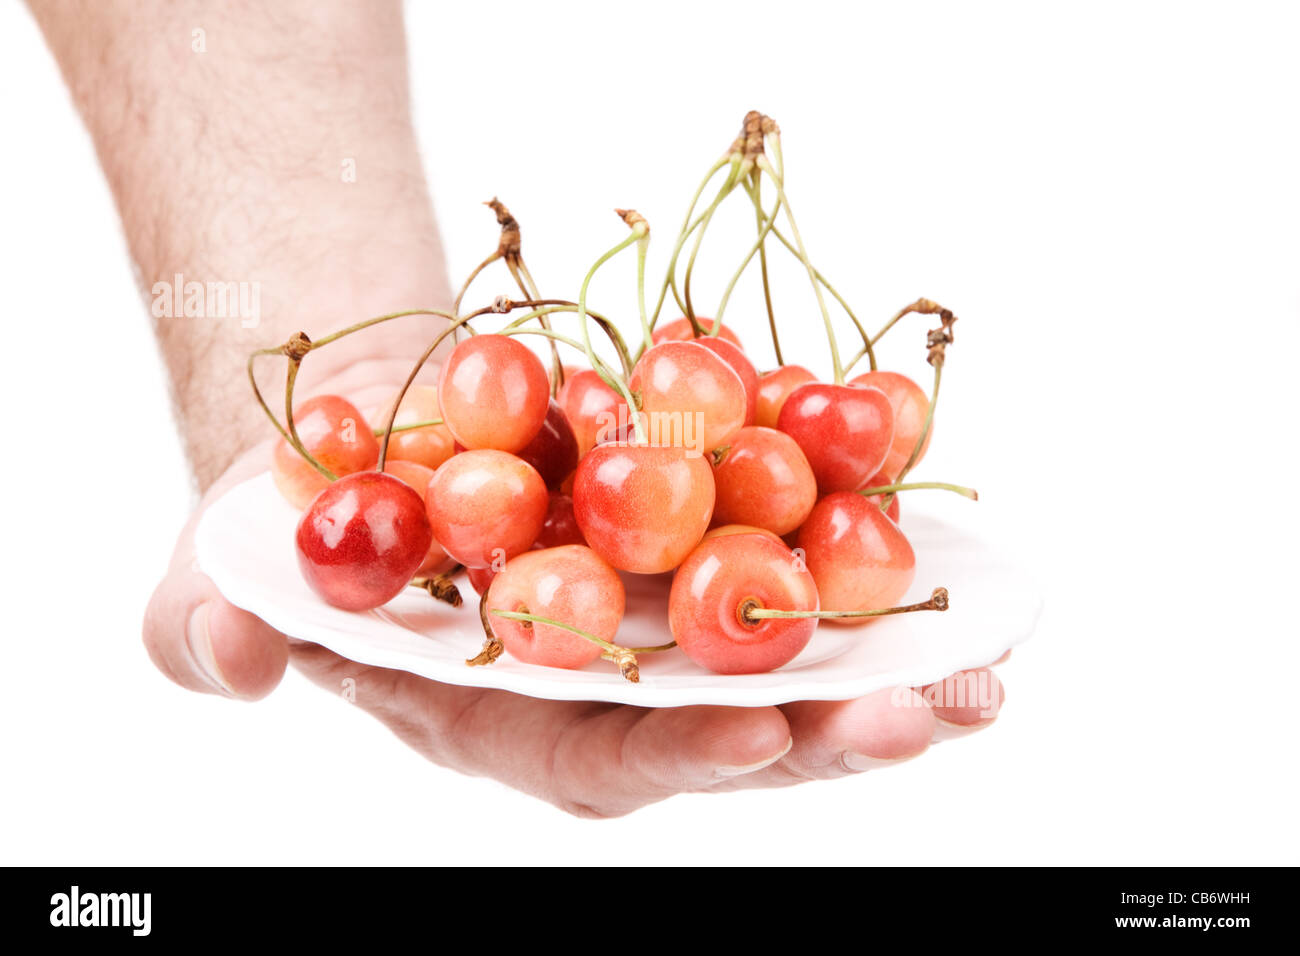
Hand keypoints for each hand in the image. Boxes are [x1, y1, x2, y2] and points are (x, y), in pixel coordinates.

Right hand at [143, 422, 1005, 817]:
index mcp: (501, 714)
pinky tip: (937, 543)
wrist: (383, 420)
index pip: (593, 760)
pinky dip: (864, 552)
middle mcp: (602, 683)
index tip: (754, 736)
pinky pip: (795, 556)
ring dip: (881, 666)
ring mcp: (663, 617)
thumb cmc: (309, 507)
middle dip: (821, 731)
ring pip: (783, 659)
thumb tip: (236, 657)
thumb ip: (217, 623)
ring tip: (977, 669)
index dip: (670, 758)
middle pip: (721, 728)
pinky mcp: (701, 542)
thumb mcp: (235, 557)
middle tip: (917, 714)